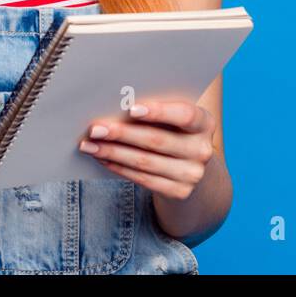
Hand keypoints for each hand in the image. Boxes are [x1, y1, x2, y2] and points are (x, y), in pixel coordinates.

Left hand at [78, 100, 215, 199]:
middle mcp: (203, 150)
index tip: (131, 108)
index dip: (159, 111)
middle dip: (122, 133)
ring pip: (145, 162)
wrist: (193, 168)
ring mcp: (192, 174)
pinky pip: (143, 179)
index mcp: (205, 123)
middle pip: (157, 140)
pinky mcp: (179, 192)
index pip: (185, 115)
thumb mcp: (176, 119)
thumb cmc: (176, 131)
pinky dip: (119, 167)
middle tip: (95, 128)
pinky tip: (103, 158)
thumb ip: (157, 110)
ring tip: (90, 145)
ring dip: (113, 152)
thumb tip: (115, 104)